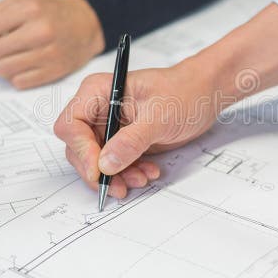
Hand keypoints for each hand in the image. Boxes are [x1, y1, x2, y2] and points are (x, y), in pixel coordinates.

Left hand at [0, 0, 105, 88]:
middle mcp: (39, 32)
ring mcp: (48, 54)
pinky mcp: (53, 72)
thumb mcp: (17, 4)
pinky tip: (23, 63)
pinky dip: (15, 75)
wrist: (86, 25)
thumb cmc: (50, 13)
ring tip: (10, 54)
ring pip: (2, 70)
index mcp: (28, 10)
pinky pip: (18, 82)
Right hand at [54, 60, 219, 199]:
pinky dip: (127, 173)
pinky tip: (147, 172)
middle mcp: (98, 109)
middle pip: (79, 148)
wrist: (205, 95)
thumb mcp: (159, 116)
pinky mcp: (122, 141)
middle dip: (98, 170)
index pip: (71, 126)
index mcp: (98, 92)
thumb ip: (131, 140)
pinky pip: (114, 165)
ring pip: (96, 161)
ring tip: (141, 178)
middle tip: (118, 186)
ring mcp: (109, 126)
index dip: (81, 151)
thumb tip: (106, 164)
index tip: (98, 171)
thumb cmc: (184, 92)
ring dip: (115, 176)